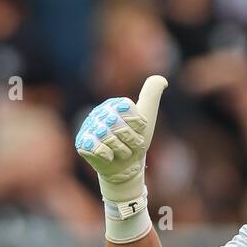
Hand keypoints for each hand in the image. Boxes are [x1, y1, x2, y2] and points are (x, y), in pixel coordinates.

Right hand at [74, 74, 166, 207]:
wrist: (126, 166)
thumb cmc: (136, 141)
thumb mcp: (147, 116)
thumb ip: (152, 95)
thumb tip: (163, 80)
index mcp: (114, 104)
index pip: (129, 109)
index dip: (138, 125)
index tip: (138, 131)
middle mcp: (99, 113)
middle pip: (119, 125)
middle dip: (132, 140)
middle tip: (132, 146)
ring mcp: (89, 128)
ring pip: (109, 138)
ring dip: (122, 150)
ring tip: (122, 152)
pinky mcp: (82, 143)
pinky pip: (100, 149)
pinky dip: (109, 157)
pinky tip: (109, 157)